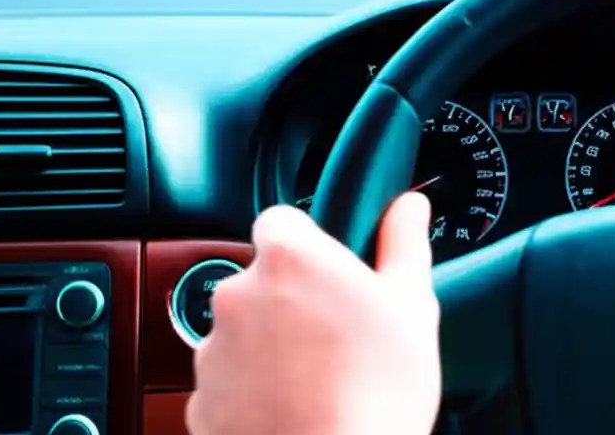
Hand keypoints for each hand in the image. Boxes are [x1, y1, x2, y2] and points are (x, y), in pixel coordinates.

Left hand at [186, 192, 440, 434]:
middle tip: (339, 334)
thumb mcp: (412, 306)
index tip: (332, 273)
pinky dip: (255, 392)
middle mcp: (238, 295)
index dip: (309, 245)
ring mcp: (213, 351)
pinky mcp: (201, 402)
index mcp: (288, 257)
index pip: (281, 221)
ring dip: (273, 348)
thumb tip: (409, 207)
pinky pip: (230, 384)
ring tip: (322, 380)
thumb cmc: (377, 393)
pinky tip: (297, 408)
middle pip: (264, 280)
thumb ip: (404, 244)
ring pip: (246, 333)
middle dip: (294, 301)